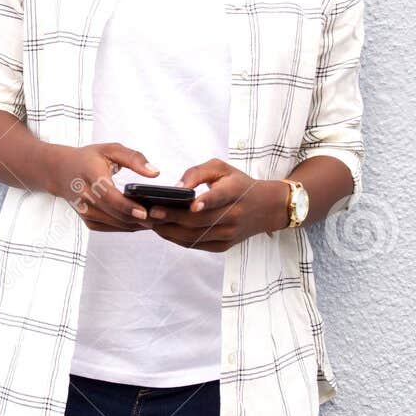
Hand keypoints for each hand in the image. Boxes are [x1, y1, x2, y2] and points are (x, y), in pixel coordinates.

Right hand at [48, 142, 158, 231]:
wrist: (60, 171)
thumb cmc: (88, 159)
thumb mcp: (110, 149)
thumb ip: (134, 158)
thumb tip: (155, 173)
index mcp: (91, 176)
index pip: (109, 196)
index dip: (127, 206)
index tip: (146, 211)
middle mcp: (85, 197)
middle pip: (115, 214)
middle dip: (141, 218)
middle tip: (164, 216)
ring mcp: (85, 211)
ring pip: (116, 223)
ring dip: (137, 224)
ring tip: (158, 219)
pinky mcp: (88, 220)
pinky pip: (113, 227)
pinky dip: (128, 225)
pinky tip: (142, 220)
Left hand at [146, 158, 286, 252]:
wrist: (266, 208)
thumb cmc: (238, 184)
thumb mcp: (222, 168)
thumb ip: (197, 173)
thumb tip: (176, 187)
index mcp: (235, 192)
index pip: (220, 198)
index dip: (206, 202)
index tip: (192, 205)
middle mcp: (234, 216)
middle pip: (199, 221)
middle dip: (172, 217)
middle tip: (150, 211)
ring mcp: (229, 234)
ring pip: (194, 236)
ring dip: (169, 230)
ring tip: (149, 221)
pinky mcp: (223, 246)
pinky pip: (195, 244)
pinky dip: (176, 238)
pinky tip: (162, 229)